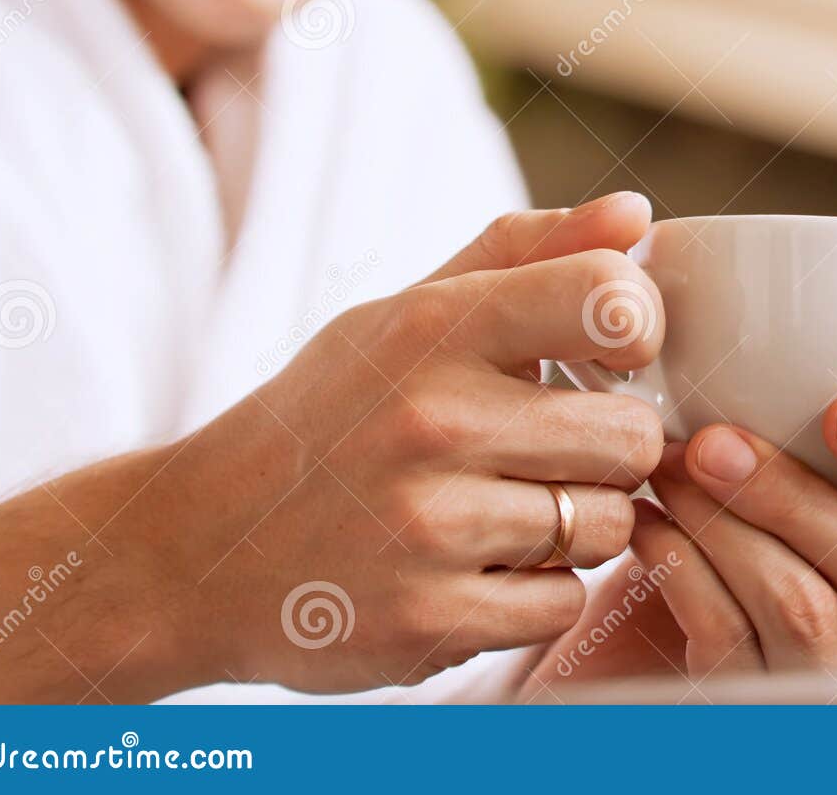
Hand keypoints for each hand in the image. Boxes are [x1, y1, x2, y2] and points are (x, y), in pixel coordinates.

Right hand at [151, 192, 665, 693]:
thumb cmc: (331, 414)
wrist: (198, 548)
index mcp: (432, 328)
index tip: (613, 353)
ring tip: (509, 508)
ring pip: (607, 526)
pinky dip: (538, 593)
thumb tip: (637, 213)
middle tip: (557, 449)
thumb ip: (530, 253)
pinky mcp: (428, 623)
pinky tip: (479, 567)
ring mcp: (429, 528)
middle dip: (612, 447)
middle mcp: (433, 422)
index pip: (607, 295)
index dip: (638, 328)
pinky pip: (563, 605)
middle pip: (632, 436)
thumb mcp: (409, 312)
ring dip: (578, 524)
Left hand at [525, 384, 836, 687]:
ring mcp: (834, 699)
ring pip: (797, 604)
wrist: (694, 689)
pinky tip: (650, 527)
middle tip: (715, 438)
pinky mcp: (755, 722)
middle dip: (793, 493)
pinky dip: (680, 569)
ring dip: (722, 519)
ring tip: (671, 465)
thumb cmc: (808, 585)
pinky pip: (723, 640)